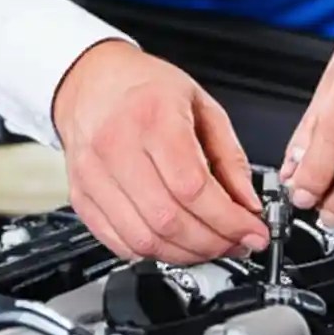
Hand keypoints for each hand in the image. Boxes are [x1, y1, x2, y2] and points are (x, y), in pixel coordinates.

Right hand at [53, 41, 268, 264]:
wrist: (91, 80)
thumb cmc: (145, 87)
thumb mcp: (201, 105)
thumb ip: (230, 156)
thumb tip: (248, 203)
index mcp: (152, 116)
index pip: (193, 188)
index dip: (228, 220)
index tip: (252, 231)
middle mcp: (116, 146)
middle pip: (169, 219)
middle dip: (213, 243)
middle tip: (236, 243)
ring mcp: (93, 175)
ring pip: (144, 239)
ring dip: (185, 254)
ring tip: (210, 247)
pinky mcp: (81, 196)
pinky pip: (119, 242)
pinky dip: (153, 253)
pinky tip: (175, 244)